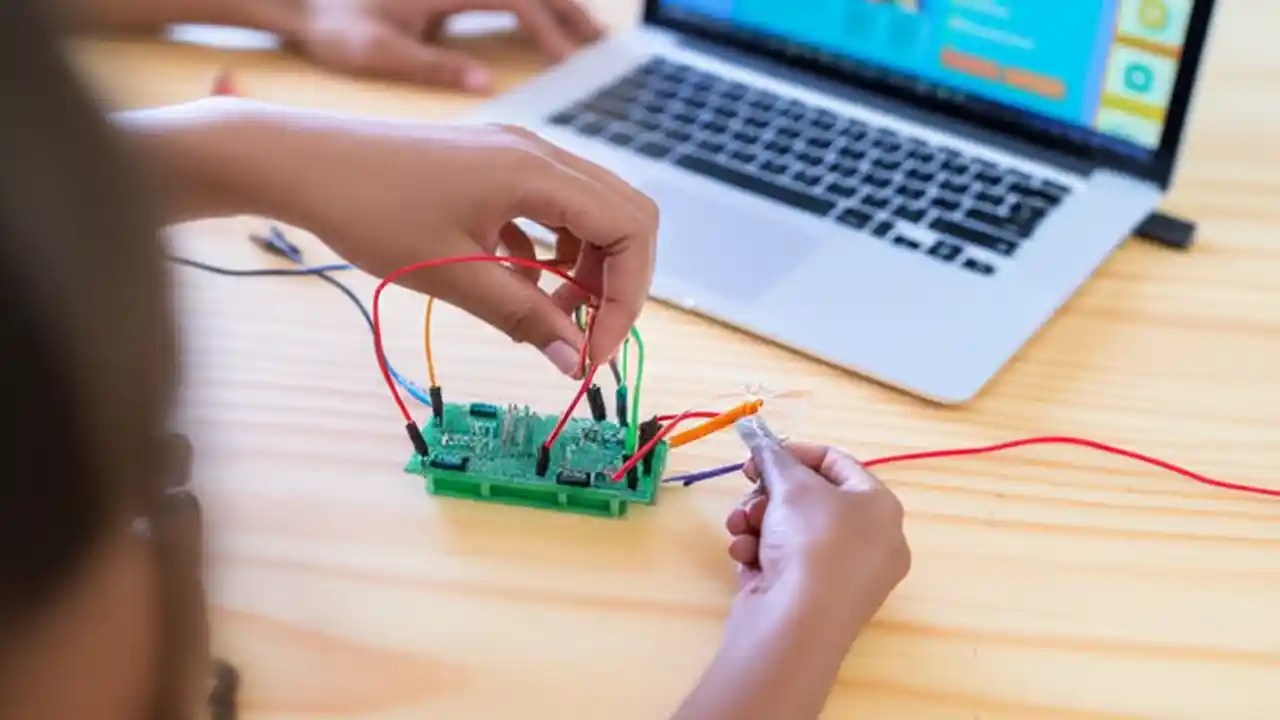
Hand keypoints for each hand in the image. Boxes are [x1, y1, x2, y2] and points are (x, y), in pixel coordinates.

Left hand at [122, 100, 655, 373]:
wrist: (302, 163)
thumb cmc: (369, 210)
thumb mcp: (453, 275)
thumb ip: (524, 317)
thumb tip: (576, 362)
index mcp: (537, 173)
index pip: (630, 230)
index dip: (627, 297)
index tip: (594, 350)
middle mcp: (538, 154)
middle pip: (624, 216)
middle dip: (617, 283)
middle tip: (584, 335)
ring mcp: (516, 155)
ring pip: (589, 214)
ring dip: (584, 270)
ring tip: (547, 315)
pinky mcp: (494, 166)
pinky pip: (550, 210)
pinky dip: (551, 252)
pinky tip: (516, 284)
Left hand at [296, 0, 604, 90]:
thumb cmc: (330, 26)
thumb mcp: (376, 53)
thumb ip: (433, 67)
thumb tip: (486, 83)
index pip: (521, 4)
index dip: (551, 32)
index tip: (572, 62)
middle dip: (572, 16)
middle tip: (600, 47)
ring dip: (559, 12)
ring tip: (587, 41)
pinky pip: (505, 2)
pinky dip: (534, 17)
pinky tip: (545, 39)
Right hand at [729, 442, 909, 633]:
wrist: (797, 625)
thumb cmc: (811, 542)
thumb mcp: (792, 485)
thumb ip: (775, 458)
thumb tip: (762, 442)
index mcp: (880, 508)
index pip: (837, 463)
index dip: (794, 453)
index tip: (759, 455)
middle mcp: (871, 542)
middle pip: (810, 500)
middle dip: (769, 495)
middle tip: (747, 494)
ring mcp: (844, 577)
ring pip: (791, 532)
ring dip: (756, 523)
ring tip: (739, 529)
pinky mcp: (815, 603)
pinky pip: (785, 563)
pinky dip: (760, 554)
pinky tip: (745, 557)